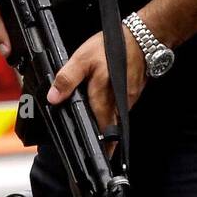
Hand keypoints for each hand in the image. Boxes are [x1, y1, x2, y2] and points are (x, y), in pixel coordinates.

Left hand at [46, 25, 147, 144]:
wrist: (143, 37)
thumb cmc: (114, 46)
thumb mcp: (82, 59)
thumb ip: (67, 79)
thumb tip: (53, 98)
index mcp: (104, 100)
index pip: (102, 132)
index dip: (101, 148)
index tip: (99, 158)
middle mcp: (119, 104)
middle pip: (110, 128)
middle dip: (104, 140)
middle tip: (98, 150)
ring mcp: (128, 99)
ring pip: (115, 118)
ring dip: (107, 125)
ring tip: (96, 129)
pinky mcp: (132, 92)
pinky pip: (120, 108)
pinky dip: (112, 110)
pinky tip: (103, 104)